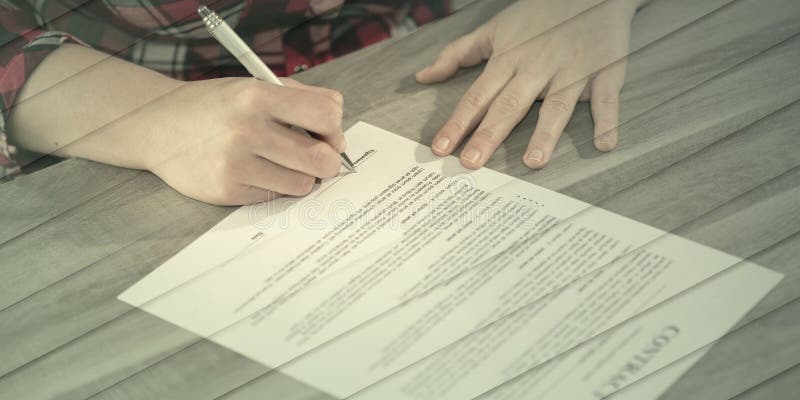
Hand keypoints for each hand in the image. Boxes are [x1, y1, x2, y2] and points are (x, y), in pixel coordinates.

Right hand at [142, 77, 345, 204]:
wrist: (157, 126)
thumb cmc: (216, 106)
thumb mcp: (255, 86)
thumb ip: (302, 98)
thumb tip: (339, 130)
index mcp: (257, 96)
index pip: (326, 115)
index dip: (335, 128)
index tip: (328, 133)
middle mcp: (246, 129)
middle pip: (322, 159)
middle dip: (329, 161)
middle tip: (319, 157)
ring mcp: (235, 163)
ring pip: (303, 184)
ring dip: (302, 176)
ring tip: (284, 162)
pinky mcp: (227, 190)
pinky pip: (275, 196)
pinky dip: (275, 186)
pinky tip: (258, 171)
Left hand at [416, 0, 638, 168]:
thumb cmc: (540, 13)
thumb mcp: (495, 28)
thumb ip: (458, 54)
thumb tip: (424, 77)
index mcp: (509, 58)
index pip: (477, 96)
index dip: (457, 123)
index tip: (441, 149)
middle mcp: (537, 67)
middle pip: (510, 105)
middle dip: (489, 134)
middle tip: (472, 163)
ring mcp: (572, 70)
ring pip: (557, 105)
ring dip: (546, 133)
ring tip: (533, 162)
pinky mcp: (605, 71)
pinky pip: (606, 99)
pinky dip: (608, 120)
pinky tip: (605, 145)